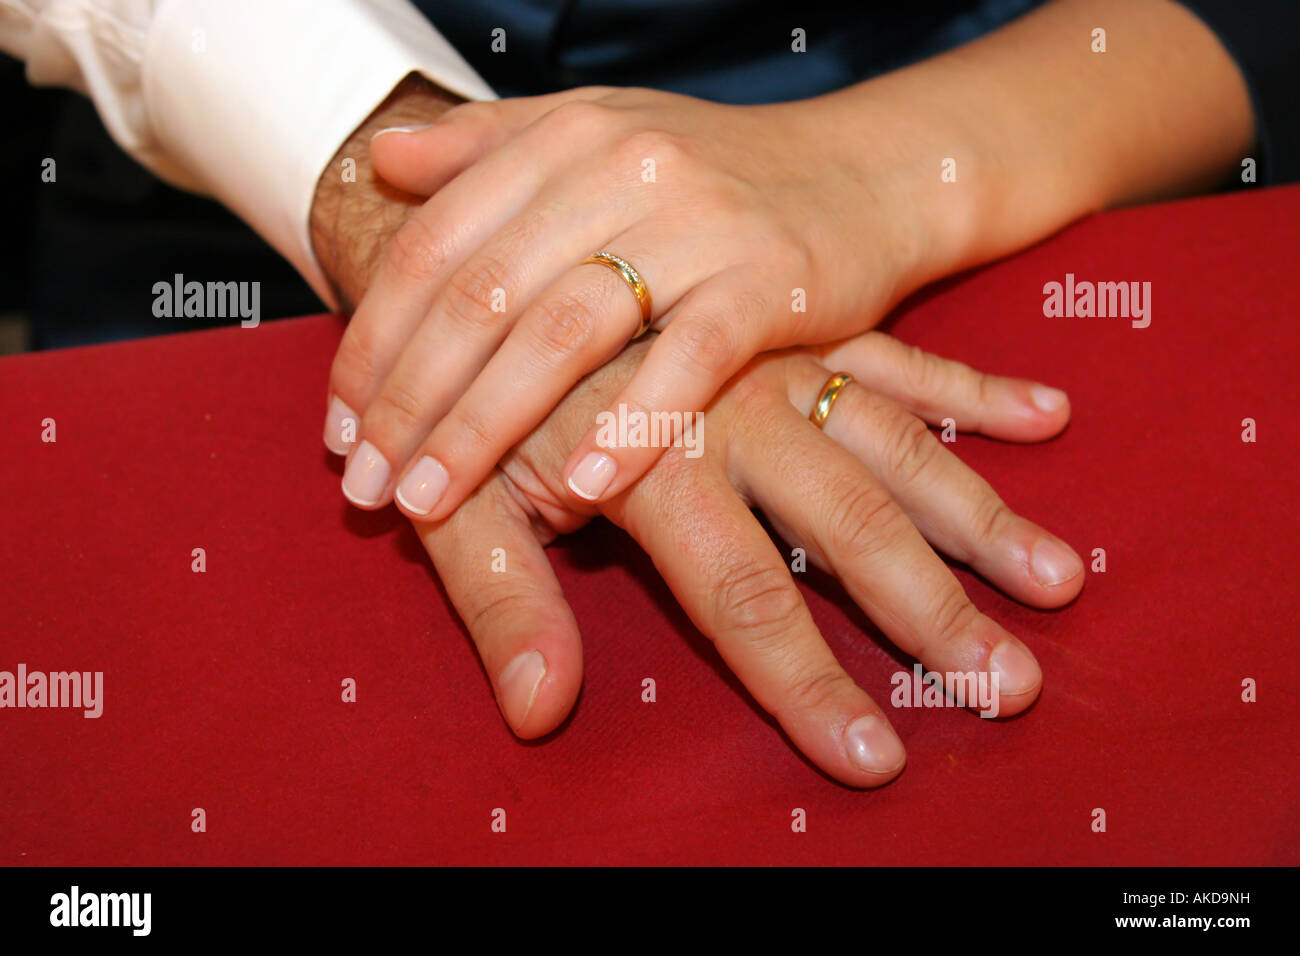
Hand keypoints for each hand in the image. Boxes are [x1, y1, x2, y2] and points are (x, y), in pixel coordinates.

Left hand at [328, 85, 964, 517]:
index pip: (435, 246)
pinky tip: (575, 489)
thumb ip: (490, 146)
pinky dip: (627, 427)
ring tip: (428, 501)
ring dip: (484, 426)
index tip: (339, 428)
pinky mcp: (768, 280)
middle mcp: (619, 169)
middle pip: (482, 297)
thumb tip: (387, 161)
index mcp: (563, 140)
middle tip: (365, 487)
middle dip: (408, 401)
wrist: (864, 170)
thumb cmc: (717, 172)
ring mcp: (698, 223)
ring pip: (563, 331)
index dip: (373, 343)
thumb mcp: (599, 134)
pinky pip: (686, 363)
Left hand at [413, 330, 1081, 786]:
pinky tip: (1048, 416)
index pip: (741, 597)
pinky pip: (902, 360)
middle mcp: (737, 410)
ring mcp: (781, 363)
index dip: (806, 686)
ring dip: (982, 515)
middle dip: (933, 615)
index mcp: (655, 459)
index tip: (872, 761)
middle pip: (853, 528)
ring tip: (1060, 582)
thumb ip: (499, 599)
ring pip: (900, 444)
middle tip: (1010, 689)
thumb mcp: (463, 499)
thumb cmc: (470, 396)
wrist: (500, 250)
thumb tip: (540, 713)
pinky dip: (973, 387)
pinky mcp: (802, 328)